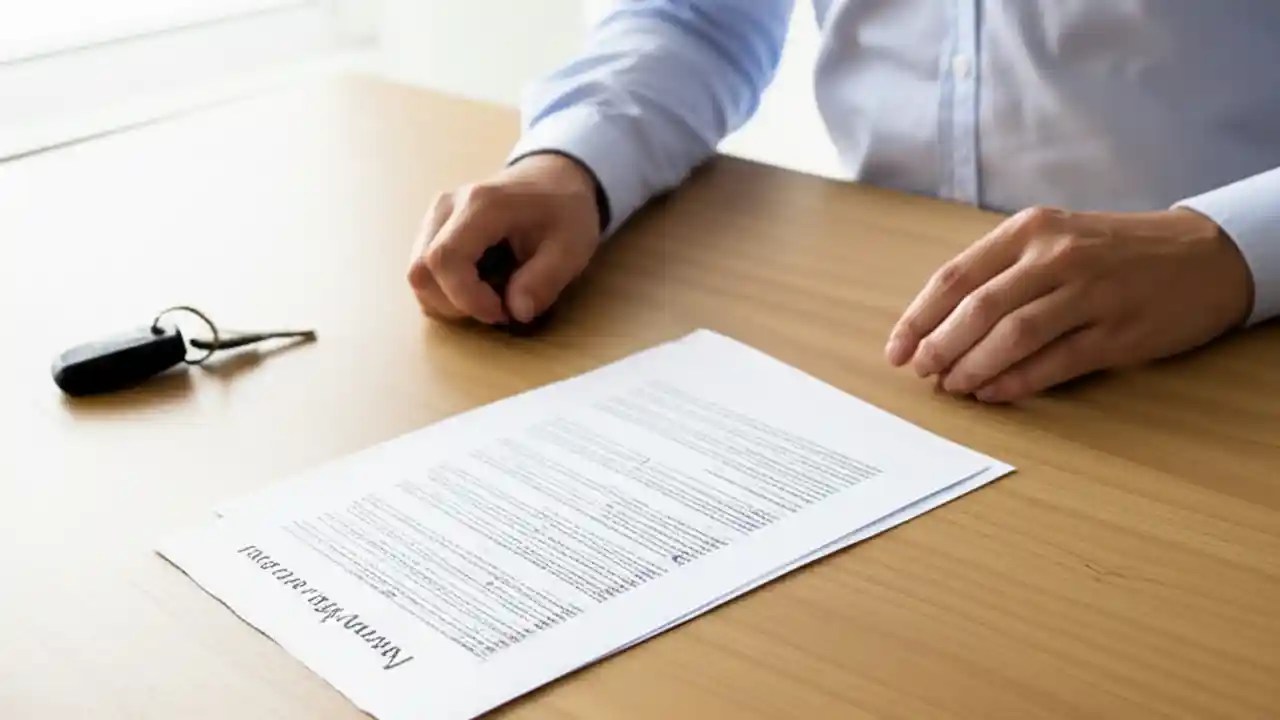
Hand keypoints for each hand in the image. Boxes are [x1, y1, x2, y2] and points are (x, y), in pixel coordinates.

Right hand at [407, 153, 601, 324]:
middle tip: (499, 308)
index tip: (503, 313)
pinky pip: (425, 268)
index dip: (466, 299)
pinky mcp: (435, 226)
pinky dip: (447, 289)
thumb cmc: (565, 211)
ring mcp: (436, 214)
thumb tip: (516, 312)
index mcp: (482, 205)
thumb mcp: (571, 248)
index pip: (445, 260)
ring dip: (449, 300)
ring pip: (418, 272)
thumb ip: (544, 281)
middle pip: (421, 270)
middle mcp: (448, 205)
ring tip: (491, 296)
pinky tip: (480, 284)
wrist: (555, 177)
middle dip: (455, 305)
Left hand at [885, 207, 1252, 401]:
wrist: (1201, 256)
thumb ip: (1000, 273)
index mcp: (1031, 230)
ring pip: (1012, 337)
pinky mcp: (1117, 331)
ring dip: (973, 368)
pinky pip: (1054, 363)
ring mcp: (1090, 293)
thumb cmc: (1111, 252)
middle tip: (921, 373)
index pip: (956, 276)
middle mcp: (1057, 256)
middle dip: (939, 347)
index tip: (896, 350)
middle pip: (978, 309)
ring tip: (953, 386)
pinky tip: (993, 394)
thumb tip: (938, 326)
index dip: (919, 318)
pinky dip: (1016, 382)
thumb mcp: (1054, 239)